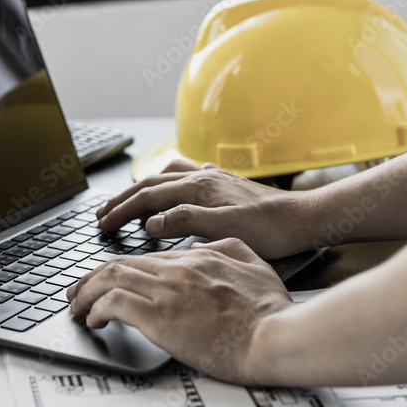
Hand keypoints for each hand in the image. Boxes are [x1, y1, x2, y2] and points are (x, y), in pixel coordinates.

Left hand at [66, 238, 292, 383]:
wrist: (274, 336)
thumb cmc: (270, 311)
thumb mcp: (254, 265)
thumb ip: (227, 250)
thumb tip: (204, 247)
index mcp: (197, 259)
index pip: (147, 258)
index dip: (122, 269)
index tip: (110, 281)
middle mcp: (177, 270)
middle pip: (121, 265)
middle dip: (93, 278)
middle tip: (78, 291)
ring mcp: (166, 292)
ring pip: (110, 279)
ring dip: (87, 292)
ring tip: (76, 305)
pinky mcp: (158, 317)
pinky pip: (114, 305)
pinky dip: (96, 309)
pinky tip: (93, 319)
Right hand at [97, 159, 311, 257]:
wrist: (304, 219)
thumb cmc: (271, 229)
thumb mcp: (225, 230)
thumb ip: (185, 222)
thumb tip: (150, 223)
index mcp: (199, 187)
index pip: (148, 198)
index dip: (121, 211)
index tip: (102, 224)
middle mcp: (203, 177)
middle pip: (151, 184)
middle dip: (123, 199)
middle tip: (103, 215)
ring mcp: (214, 179)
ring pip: (166, 177)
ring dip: (143, 189)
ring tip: (128, 202)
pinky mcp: (224, 184)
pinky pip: (185, 177)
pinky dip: (167, 184)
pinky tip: (171, 190)